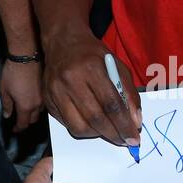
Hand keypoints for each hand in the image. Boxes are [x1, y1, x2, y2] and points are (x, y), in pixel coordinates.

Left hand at [0, 60, 43, 132]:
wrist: (26, 56)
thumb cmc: (13, 72)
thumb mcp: (4, 90)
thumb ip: (7, 105)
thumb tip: (7, 115)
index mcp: (26, 106)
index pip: (23, 124)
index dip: (18, 129)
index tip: (14, 130)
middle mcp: (37, 104)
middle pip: (33, 120)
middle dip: (26, 122)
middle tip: (19, 121)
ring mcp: (43, 96)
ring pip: (40, 112)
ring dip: (33, 114)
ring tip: (26, 111)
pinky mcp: (46, 88)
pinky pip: (44, 102)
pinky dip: (38, 105)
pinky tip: (33, 100)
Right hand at [42, 29, 139, 146]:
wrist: (63, 42)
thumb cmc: (93, 55)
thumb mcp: (118, 66)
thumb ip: (129, 93)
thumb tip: (135, 122)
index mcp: (91, 68)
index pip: (111, 104)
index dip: (124, 125)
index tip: (134, 139)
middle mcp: (70, 80)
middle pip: (95, 118)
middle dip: (113, 134)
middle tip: (124, 140)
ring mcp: (56, 91)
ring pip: (78, 126)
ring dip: (97, 134)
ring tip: (106, 130)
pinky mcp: (47, 100)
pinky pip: (66, 124)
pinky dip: (82, 128)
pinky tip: (91, 123)